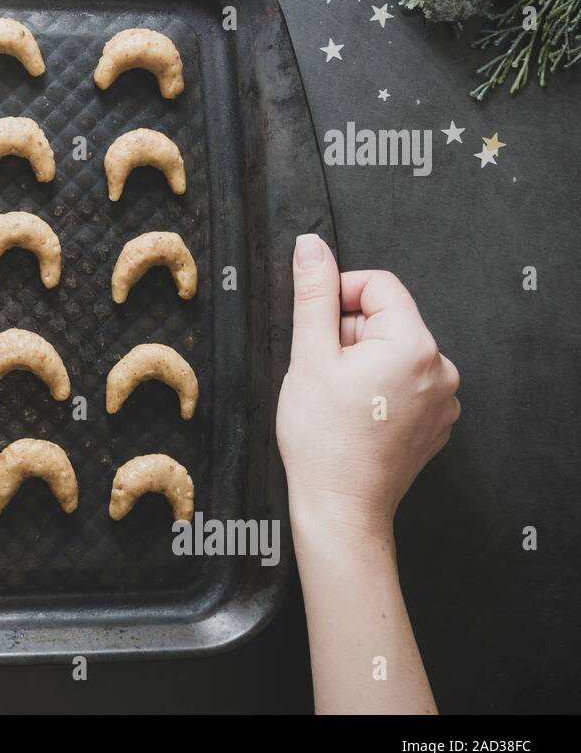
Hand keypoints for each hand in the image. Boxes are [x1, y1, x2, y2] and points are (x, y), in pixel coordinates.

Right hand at [276, 234, 459, 539]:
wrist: (340, 506)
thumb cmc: (321, 438)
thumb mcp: (308, 356)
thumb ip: (313, 294)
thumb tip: (311, 246)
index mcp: (413, 344)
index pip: (378, 285)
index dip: (338, 297)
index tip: (315, 329)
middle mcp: (441, 367)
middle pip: (385, 319)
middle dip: (347, 336)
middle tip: (321, 373)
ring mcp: (444, 398)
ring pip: (392, 352)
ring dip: (361, 362)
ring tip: (336, 398)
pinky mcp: (437, 421)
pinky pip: (405, 383)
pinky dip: (378, 388)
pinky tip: (355, 415)